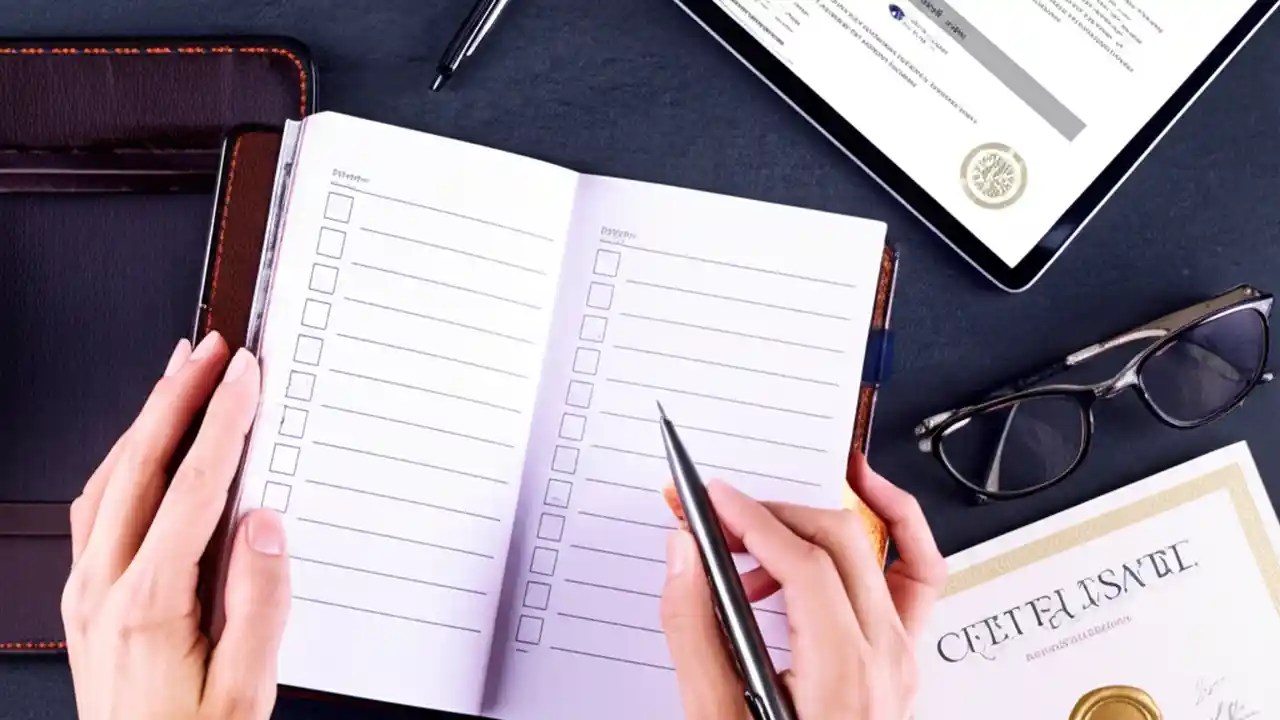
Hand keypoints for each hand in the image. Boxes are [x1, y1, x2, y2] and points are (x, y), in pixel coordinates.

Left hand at [61, 332, 290, 719]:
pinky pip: (96, 506)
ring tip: (179, 376)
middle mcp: (103, 589)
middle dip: (176, 396)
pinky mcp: (85, 598)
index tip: (244, 376)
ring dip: (146, 419)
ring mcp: (85, 591)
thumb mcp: (245, 690)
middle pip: (139, 466)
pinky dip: (125, 458)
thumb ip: (260, 603)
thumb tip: (265, 524)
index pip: (193, 487)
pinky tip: (144, 446)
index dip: (222, 421)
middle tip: (210, 349)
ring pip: (108, 479)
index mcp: (147, 605)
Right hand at [660, 457, 945, 719]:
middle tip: (719, 516)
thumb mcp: (719, 719)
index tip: (710, 500)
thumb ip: (695, 633)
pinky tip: (867, 502)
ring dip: (813, 526)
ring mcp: (905, 657)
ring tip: (753, 549)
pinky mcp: (905, 658)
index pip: (804, 563)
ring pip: (878, 549)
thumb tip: (684, 555)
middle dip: (772, 513)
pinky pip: (918, 574)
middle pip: (839, 541)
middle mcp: (888, 659)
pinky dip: (896, 528)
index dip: (750, 518)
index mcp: (845, 675)